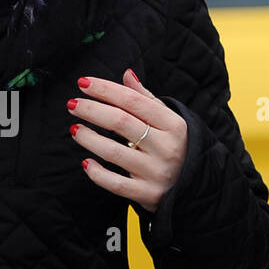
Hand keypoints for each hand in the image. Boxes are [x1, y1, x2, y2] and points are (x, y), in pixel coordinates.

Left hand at [68, 69, 187, 213]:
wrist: (196, 186)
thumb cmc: (175, 146)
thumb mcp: (169, 120)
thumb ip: (146, 98)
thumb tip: (127, 74)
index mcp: (173, 125)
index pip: (133, 101)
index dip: (106, 90)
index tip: (83, 82)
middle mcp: (166, 147)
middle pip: (121, 122)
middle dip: (92, 110)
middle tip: (73, 104)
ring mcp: (156, 172)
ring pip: (114, 152)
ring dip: (89, 138)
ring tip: (74, 129)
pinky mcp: (147, 194)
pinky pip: (116, 184)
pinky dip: (97, 174)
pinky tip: (86, 162)